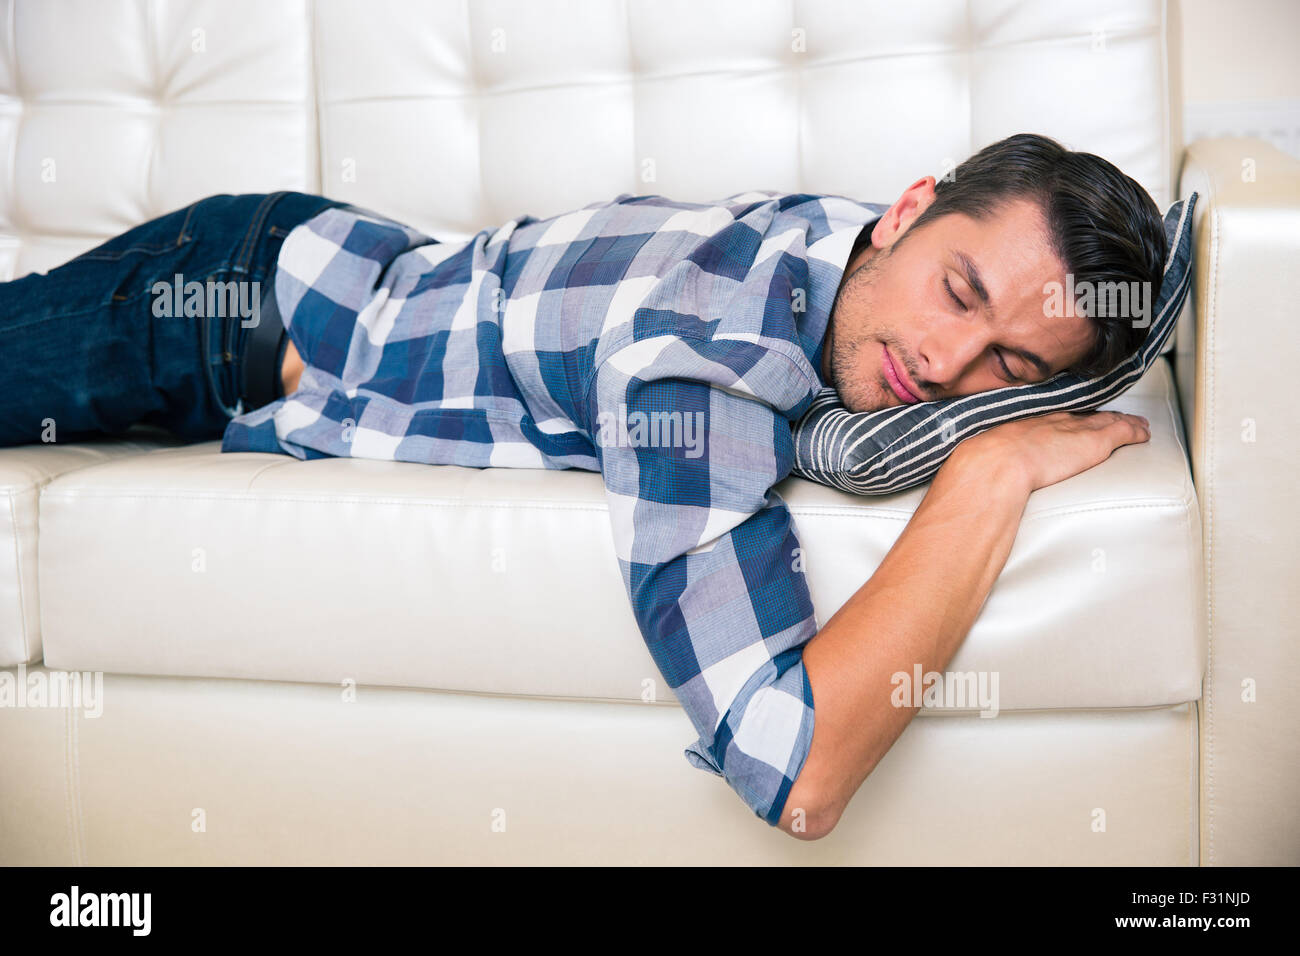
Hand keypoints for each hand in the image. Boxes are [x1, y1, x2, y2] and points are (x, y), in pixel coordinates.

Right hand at [950, 410, 1150, 492]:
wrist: (996, 464)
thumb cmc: (981, 467)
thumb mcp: (980, 459)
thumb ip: (984, 465)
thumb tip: (973, 478)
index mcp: (1025, 425)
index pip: (1053, 418)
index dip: (1067, 418)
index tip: (1073, 419)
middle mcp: (1052, 421)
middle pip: (1081, 414)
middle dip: (1097, 414)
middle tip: (1109, 415)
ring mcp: (1074, 430)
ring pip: (1106, 420)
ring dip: (1123, 420)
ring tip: (1136, 423)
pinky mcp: (1094, 443)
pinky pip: (1122, 432)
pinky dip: (1135, 431)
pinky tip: (1144, 433)